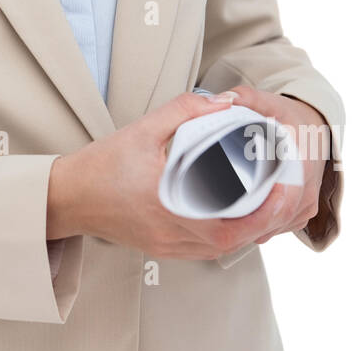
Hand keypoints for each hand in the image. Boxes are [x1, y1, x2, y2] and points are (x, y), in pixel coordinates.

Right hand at [50, 90, 325, 259]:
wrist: (69, 198)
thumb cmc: (103, 163)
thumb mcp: (142, 128)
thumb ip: (186, 111)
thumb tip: (225, 102)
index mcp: (167, 203)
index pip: (227, 220)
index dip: (261, 210)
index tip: (280, 188)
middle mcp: (170, 233)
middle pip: (232, 241)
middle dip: (264, 220)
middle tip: (282, 193)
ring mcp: (166, 246)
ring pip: (221, 248)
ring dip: (248, 229)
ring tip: (265, 201)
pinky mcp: (162, 249)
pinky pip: (205, 248)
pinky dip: (227, 233)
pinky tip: (235, 213)